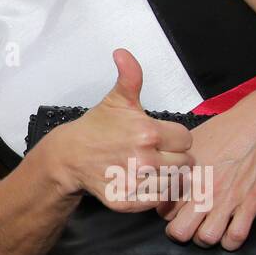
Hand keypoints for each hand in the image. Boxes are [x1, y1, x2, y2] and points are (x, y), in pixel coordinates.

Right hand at [38, 49, 192, 211]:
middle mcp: (146, 159)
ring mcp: (136, 183)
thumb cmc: (97, 128)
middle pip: (185, 163)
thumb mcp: (116, 99)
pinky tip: (140, 182)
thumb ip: (130, 76)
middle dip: (174, 158)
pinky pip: (158, 201)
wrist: (69, 156)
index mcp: (149, 132)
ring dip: (166, 177)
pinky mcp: (128, 202)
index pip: (186, 139)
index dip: (175, 138)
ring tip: (148, 168)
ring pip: (175, 183)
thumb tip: (122, 53)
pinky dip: (153, 195)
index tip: (160, 138)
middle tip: (155, 154)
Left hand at [160, 105, 255, 248]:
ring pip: (207, 238)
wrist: (255, 127)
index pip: (163, 210)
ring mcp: (227, 199)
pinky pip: (236, 236)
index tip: (172, 209)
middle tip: (184, 226)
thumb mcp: (188, 144)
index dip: (166, 212)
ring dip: (204, 238)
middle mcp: (204, 190)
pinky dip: (230, 241)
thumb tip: (162, 177)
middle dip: (179, 232)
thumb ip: (175, 164)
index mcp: (186, 176)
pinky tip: (227, 232)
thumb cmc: (222, 132)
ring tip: (205, 229)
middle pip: (180, 231)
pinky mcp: (249, 204)